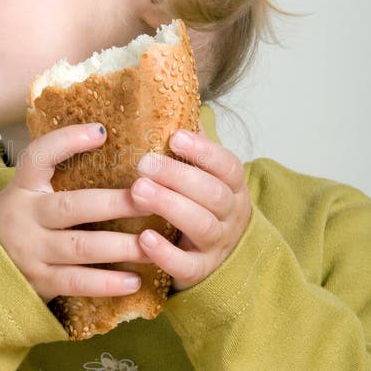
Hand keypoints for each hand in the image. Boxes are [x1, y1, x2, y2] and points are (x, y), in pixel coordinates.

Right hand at [0, 123, 150, 303]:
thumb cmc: (23, 222)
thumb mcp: (30, 192)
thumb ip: (59, 173)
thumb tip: (108, 138)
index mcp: (23, 188)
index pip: (39, 157)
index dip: (67, 142)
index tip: (100, 132)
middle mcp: (25, 217)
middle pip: (72, 207)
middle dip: (115, 203)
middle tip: (151, 199)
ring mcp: (32, 252)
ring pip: (80, 247)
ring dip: (121, 246)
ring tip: (151, 244)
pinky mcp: (41, 282)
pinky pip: (77, 282)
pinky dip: (107, 283)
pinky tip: (134, 280)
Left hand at [130, 123, 251, 291]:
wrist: (217, 260)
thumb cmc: (200, 206)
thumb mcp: (202, 177)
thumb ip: (191, 148)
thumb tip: (170, 99)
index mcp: (232, 186)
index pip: (227, 166)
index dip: (203, 152)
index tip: (175, 137)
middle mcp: (230, 215)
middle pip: (212, 194)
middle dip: (178, 177)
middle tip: (143, 164)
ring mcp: (216, 245)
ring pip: (201, 225)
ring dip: (169, 206)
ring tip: (138, 191)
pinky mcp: (198, 272)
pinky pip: (186, 265)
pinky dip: (165, 253)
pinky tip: (144, 239)